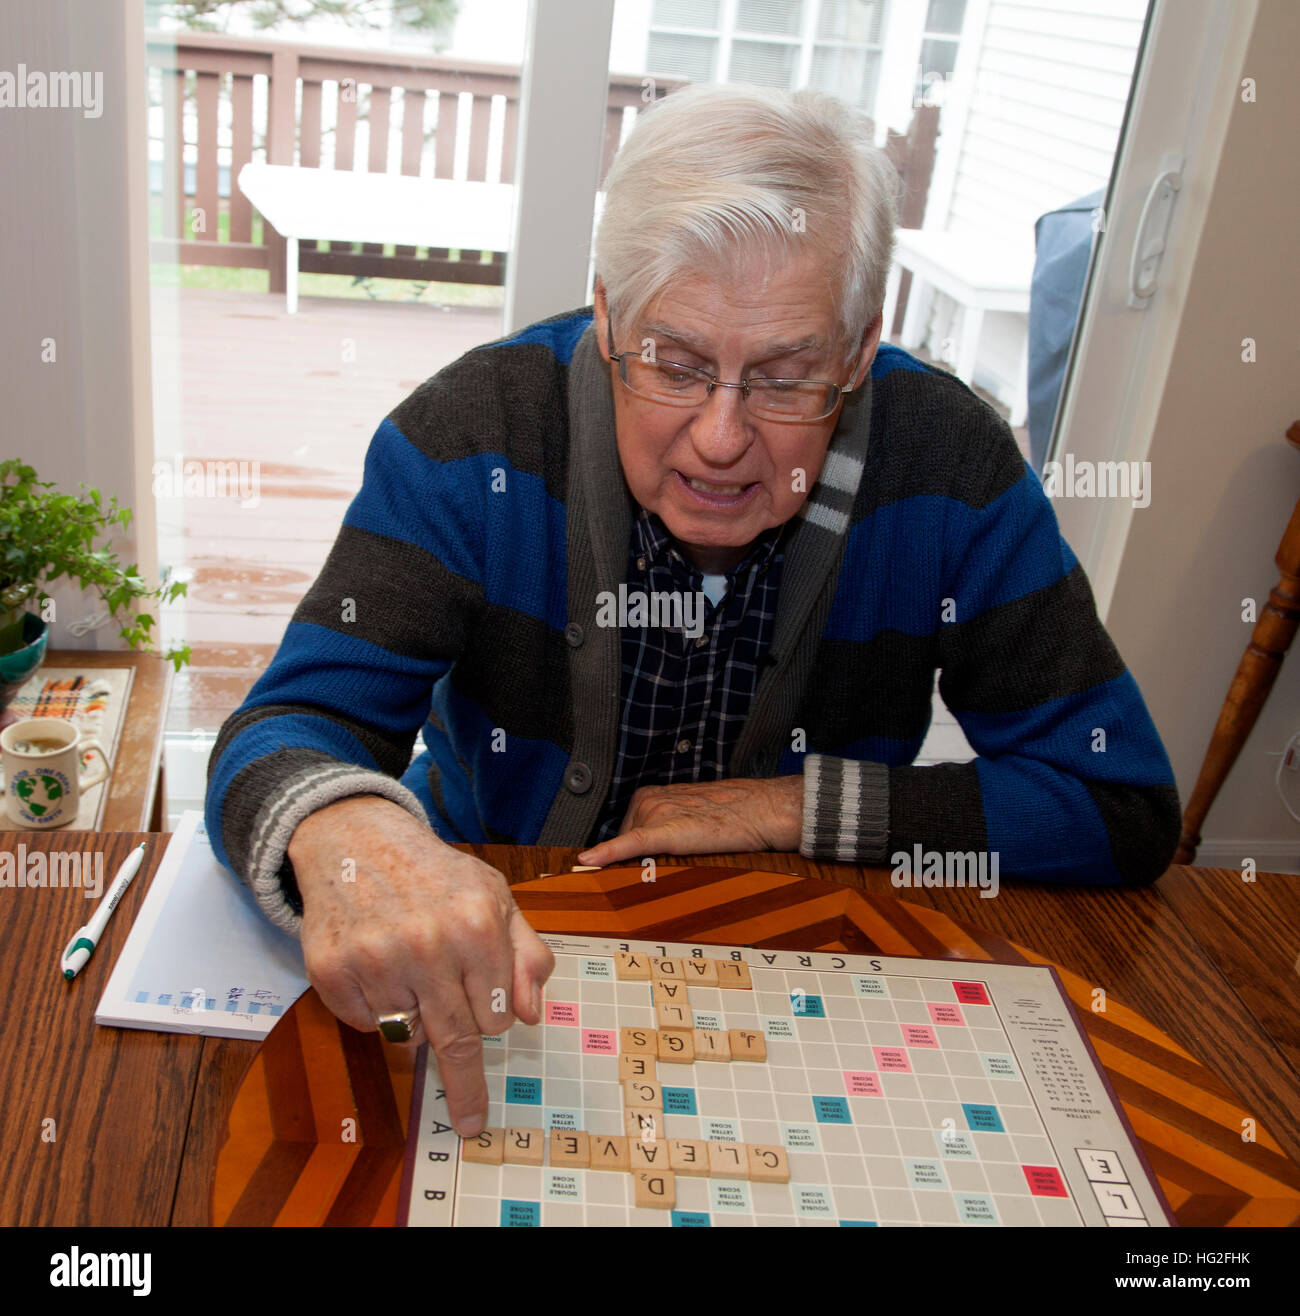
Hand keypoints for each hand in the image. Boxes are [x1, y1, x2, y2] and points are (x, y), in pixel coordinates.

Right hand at [287, 795, 553, 1136]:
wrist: (357, 842)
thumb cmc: (437, 876)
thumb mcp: (496, 899)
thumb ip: (526, 956)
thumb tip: (529, 1016)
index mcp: (476, 925)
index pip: (496, 1016)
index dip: (491, 1015)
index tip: (483, 1008)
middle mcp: (426, 944)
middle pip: (455, 1042)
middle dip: (465, 1085)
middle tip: (472, 1121)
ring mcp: (375, 960)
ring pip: (409, 1035)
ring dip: (417, 1018)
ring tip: (411, 969)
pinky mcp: (332, 971)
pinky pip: (366, 1024)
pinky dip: (377, 1010)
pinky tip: (378, 967)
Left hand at [575, 776, 802, 866]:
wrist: (760, 809)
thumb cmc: (730, 815)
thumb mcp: (687, 815)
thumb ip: (663, 827)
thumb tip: (645, 854)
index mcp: (649, 795)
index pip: (625, 835)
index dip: (634, 856)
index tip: (630, 869)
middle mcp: (646, 800)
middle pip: (625, 846)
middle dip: (642, 860)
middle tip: (677, 860)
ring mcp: (654, 813)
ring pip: (633, 854)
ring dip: (648, 866)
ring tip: (686, 857)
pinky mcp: (665, 830)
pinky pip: (630, 844)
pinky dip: (608, 852)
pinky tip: (588, 862)